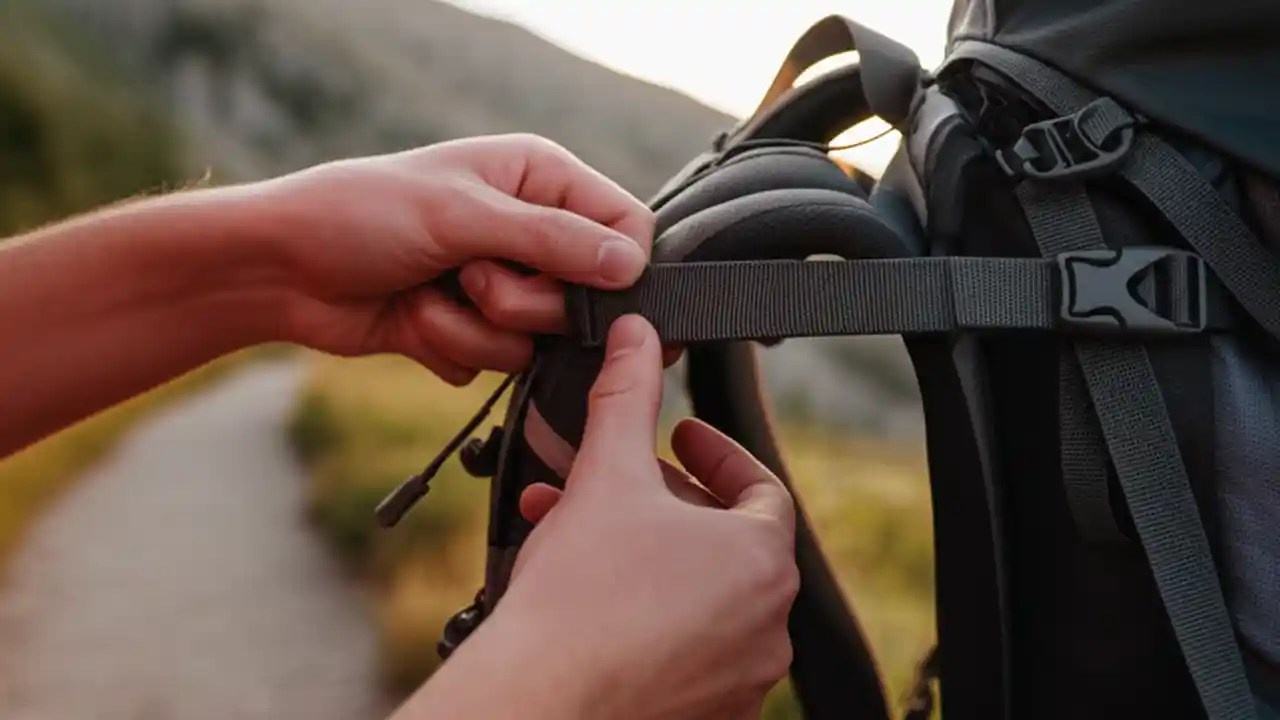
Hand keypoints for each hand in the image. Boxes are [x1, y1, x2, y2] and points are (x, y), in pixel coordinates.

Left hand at [255, 134, 654, 384]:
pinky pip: (499, 365)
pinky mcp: (474, 330)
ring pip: (540, 340)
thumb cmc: (361, 215)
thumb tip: (632, 265)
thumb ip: (551, 240)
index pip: (625, 229)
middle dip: (524, 302)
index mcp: (540, 178)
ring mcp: (503, 285)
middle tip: (473, 278)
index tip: (580, 292)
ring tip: (430, 294)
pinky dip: (452, 347)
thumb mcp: (462, 216)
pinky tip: (413, 318)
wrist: (281, 271)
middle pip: (587, 296)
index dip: (613, 269)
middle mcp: (530, 231)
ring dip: (477, 329)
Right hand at [502, 316, 799, 718]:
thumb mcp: (606, 475)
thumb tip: (636, 337)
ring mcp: (742, 678)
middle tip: (621, 486)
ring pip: (702, 596)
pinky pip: (689, 650)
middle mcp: (767, 623)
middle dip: (666, 504)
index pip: (760, 486)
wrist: (539, 702)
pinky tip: (596, 602)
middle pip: (727, 540)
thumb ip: (628, 395)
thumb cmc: (580, 598)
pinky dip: (651, 618)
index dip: (714, 453)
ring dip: (651, 558)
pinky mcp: (708, 714)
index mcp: (762, 558)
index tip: (679, 438)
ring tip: (589, 538)